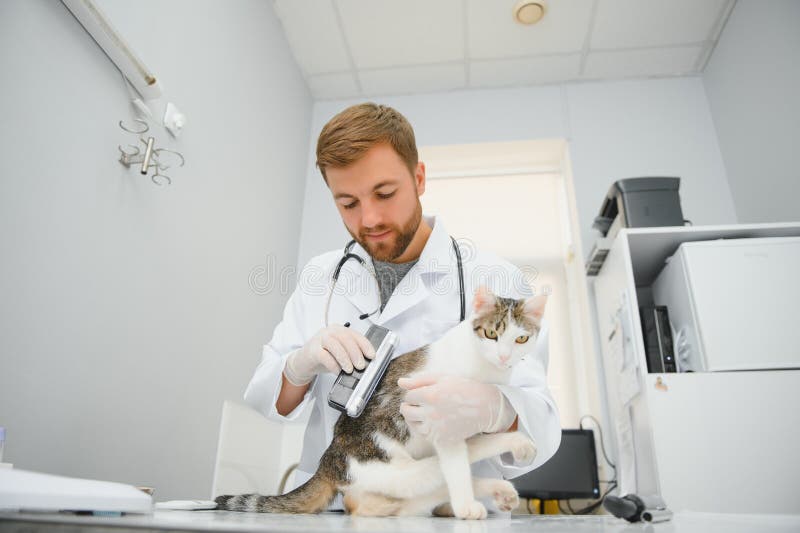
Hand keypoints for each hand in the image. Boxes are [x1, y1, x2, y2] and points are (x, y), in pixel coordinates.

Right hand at [283, 325, 375, 385]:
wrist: (303, 363)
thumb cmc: (323, 357)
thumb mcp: (339, 354)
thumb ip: (350, 354)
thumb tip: (365, 363)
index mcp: (339, 330)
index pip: (355, 335)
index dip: (365, 345)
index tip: (371, 355)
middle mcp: (329, 332)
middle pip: (345, 338)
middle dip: (355, 352)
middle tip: (361, 365)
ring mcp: (320, 340)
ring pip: (334, 344)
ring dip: (345, 358)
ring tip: (349, 369)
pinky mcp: (312, 350)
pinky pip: (324, 356)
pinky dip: (332, 364)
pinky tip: (337, 371)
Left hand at [398, 374, 515, 442]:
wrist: (485, 407)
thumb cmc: (465, 389)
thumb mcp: (443, 378)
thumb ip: (419, 380)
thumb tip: (400, 382)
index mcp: (430, 395)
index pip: (409, 396)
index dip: (414, 393)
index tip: (423, 393)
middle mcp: (431, 413)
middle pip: (406, 411)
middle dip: (410, 405)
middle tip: (420, 403)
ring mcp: (436, 428)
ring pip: (413, 424)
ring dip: (416, 417)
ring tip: (427, 412)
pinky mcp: (442, 439)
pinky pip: (425, 435)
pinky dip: (426, 428)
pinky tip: (434, 421)